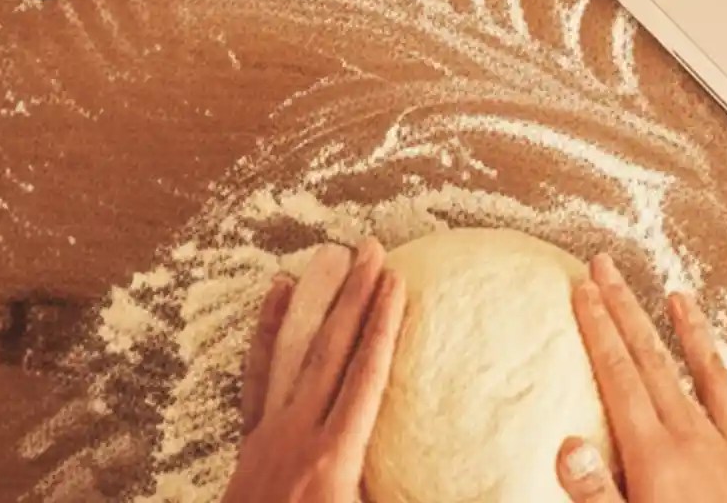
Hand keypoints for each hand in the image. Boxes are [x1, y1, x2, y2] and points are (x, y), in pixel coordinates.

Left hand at [222, 240, 405, 502]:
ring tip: (328, 257)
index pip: (365, 377)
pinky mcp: (250, 441)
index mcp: (334, 460)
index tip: (397, 283)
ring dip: (316, 303)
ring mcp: (267, 435)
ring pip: (294, 354)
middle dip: (354, 297)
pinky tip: (275, 296)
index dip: (383, 327)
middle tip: (372, 248)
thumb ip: (414, 494)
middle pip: (331, 351)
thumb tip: (477, 487)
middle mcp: (297, 436)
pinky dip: (268, 333)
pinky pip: (257, 375)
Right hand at [556, 255, 726, 502]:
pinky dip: (710, 360)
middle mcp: (687, 437)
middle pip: (646, 358)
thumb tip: (567, 446)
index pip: (617, 376)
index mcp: (653, 456)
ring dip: (665, 324)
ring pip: (684, 367)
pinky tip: (702, 340)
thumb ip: (597, 495)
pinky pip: (723, 394)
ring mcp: (716, 442)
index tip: (580, 290)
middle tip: (601, 266)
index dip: (597, 328)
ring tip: (659, 285)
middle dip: (621, 308)